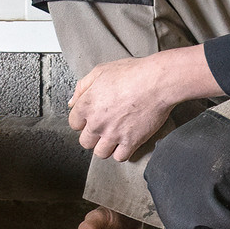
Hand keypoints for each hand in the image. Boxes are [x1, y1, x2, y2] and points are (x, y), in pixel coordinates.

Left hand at [67, 45, 220, 161]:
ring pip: (100, 153)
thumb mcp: (101, 71)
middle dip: (92, 136)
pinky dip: (122, 152)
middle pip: (85, 142)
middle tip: (103, 128)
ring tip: (114, 137)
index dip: (83, 121)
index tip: (91, 118)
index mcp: (87, 105)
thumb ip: (82, 86)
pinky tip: (126, 141)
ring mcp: (113, 134)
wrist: (157, 82)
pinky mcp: (131, 142)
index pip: (74, 123)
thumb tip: (72, 102)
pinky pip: (120, 157)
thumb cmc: (131, 73)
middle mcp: (97, 123)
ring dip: (106, 147)